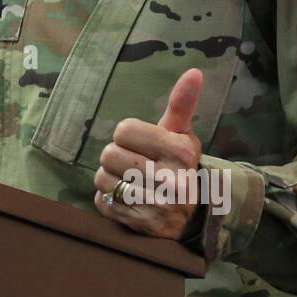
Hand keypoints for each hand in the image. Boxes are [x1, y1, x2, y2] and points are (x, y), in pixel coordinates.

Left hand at [93, 67, 206, 240]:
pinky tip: (128, 199)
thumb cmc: (179, 167)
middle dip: (118, 158)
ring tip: (131, 182)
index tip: (142, 145)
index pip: (124, 129)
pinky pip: (102, 201)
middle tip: (135, 165)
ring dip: (111, 178)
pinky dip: (110, 200)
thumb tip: (194, 72)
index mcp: (180, 152)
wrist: (190, 218)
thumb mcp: (183, 136)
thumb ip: (182, 104)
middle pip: (109, 153)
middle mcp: (169, 180)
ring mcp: (153, 205)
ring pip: (102, 178)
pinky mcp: (138, 224)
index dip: (128, 136)